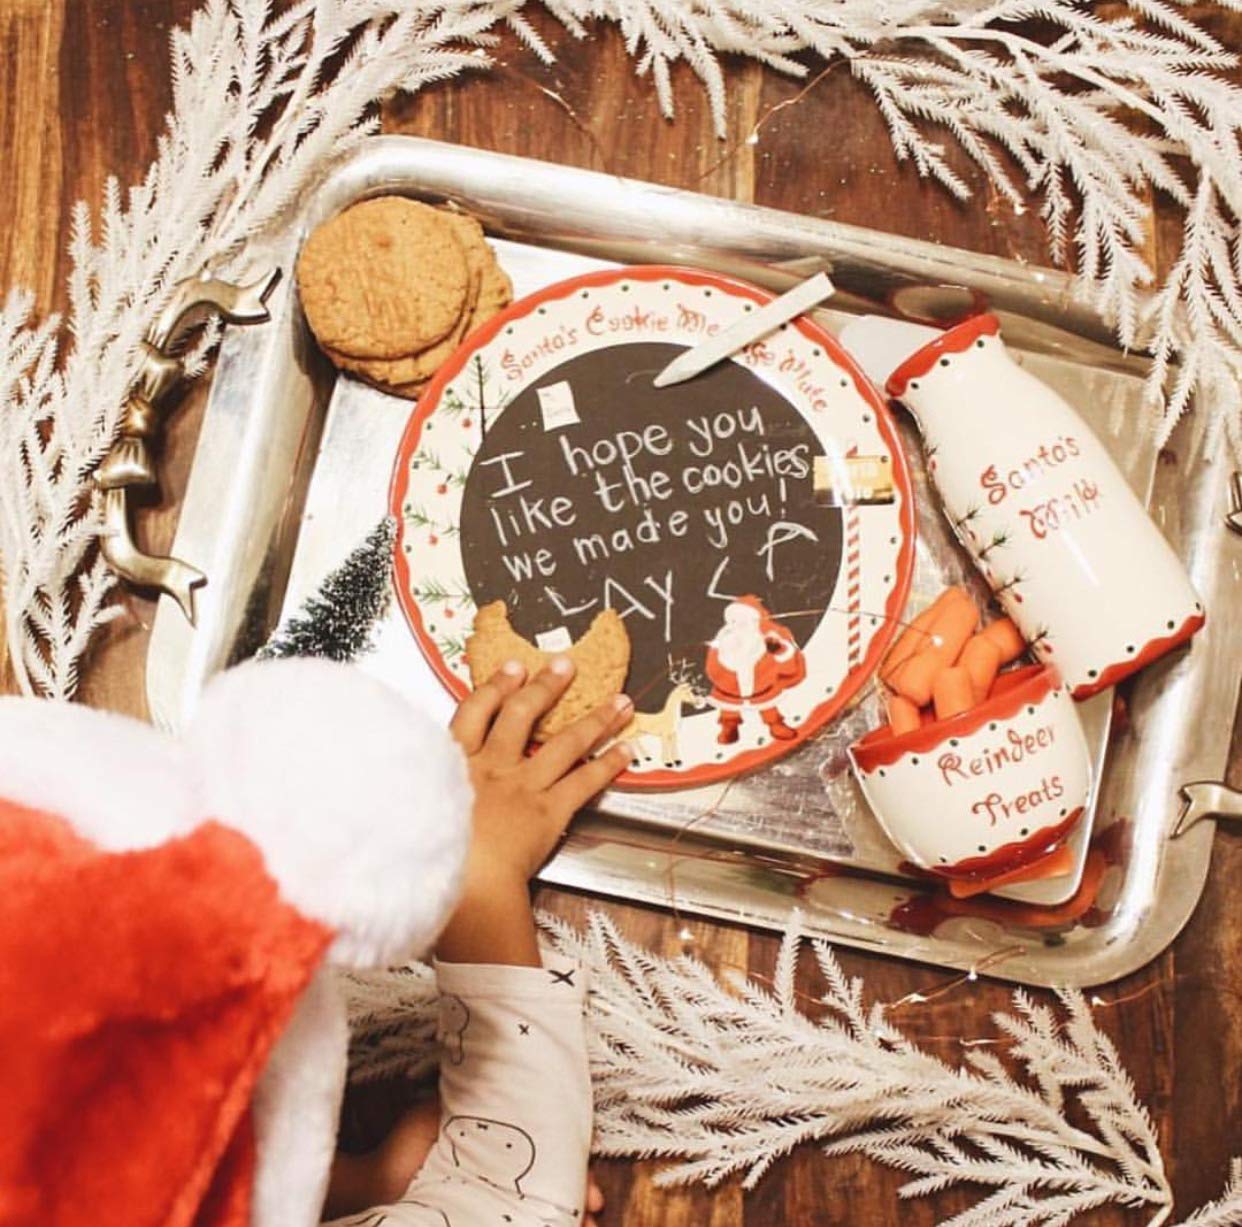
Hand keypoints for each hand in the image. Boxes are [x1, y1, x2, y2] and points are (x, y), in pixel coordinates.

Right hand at [438, 657, 633, 964]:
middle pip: (522, 715)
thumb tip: (413, 779)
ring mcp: (523, 787)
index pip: (473, 712)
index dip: (495, 686)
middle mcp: (492, 766)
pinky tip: (627, 751)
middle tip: (566, 665)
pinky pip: (584, 781)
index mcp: (453, 764)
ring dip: (595, 720)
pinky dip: (609, 765)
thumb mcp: (409, 808)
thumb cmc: (426, 855)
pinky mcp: (549, 812)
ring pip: (565, 743)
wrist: (456, 884)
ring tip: (619, 702)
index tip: (513, 668)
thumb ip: (420, 788)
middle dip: (546, 686)